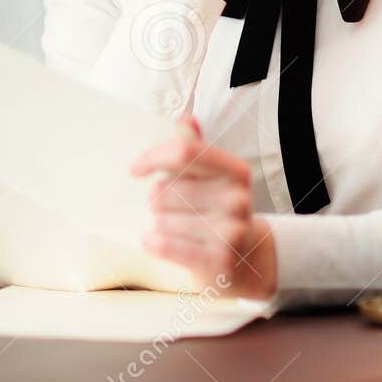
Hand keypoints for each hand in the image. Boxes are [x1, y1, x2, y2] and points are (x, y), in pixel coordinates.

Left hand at [132, 116, 278, 299]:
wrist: (246, 262)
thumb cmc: (219, 214)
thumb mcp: (214, 180)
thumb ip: (197, 150)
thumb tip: (186, 120)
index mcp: (235, 171)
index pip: (185, 151)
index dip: (153, 157)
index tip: (135, 170)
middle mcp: (238, 198)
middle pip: (165, 189)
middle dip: (156, 201)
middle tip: (170, 211)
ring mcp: (231, 230)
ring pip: (161, 220)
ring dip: (159, 226)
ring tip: (176, 231)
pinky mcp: (218, 259)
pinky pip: (165, 245)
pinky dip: (153, 243)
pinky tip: (155, 242)